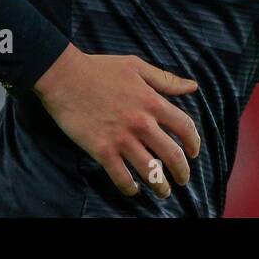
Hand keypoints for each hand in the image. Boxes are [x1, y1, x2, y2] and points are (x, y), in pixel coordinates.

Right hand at [33, 44, 201, 199]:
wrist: (65, 77)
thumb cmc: (100, 68)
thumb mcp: (137, 66)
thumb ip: (166, 79)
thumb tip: (192, 86)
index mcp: (152, 102)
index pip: (184, 127)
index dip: (193, 143)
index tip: (193, 152)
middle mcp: (141, 123)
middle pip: (172, 154)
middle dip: (182, 171)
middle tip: (183, 180)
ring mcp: (122, 139)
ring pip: (149, 170)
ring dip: (160, 186)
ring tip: (164, 192)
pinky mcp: (101, 150)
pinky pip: (121, 177)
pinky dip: (130, 187)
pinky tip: (133, 189)